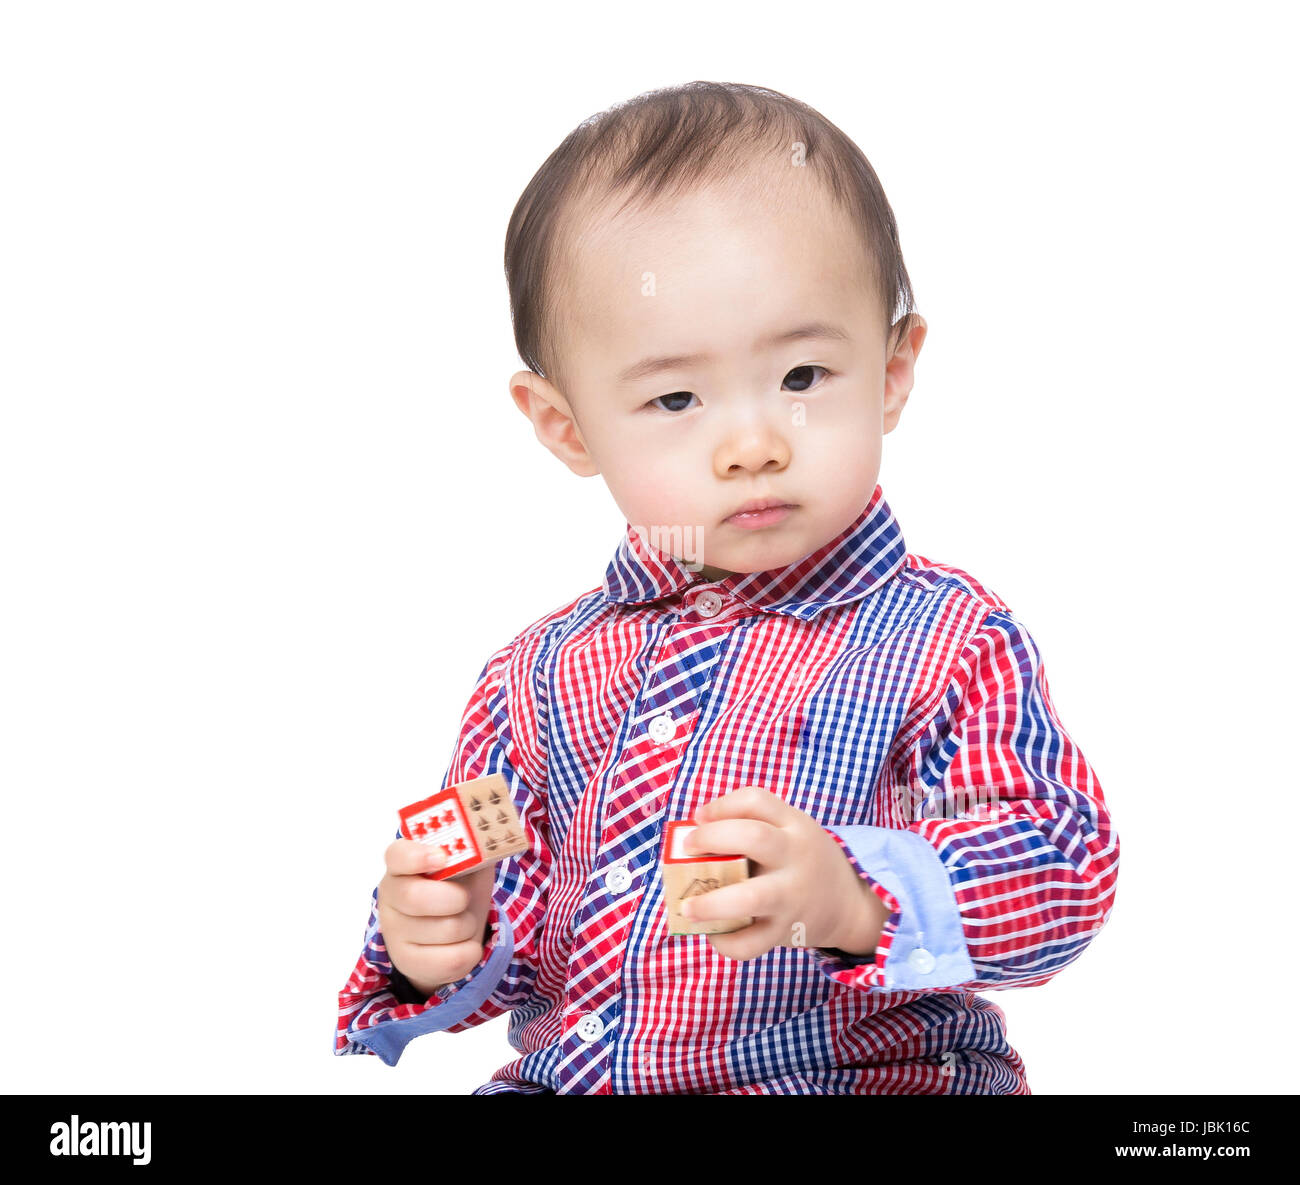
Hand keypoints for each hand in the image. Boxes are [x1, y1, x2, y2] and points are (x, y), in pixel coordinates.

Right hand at [377, 839, 494, 997]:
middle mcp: (391, 895)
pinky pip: (450, 960)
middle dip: (455, 898)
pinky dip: (470, 952)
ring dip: (468, 925)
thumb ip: (476, 847)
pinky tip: (464, 944)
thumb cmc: (458, 886)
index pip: (398, 855)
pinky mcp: (407, 961)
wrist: (451, 932)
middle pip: (415, 897)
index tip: (441, 857)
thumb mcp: (468, 861)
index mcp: (403, 863)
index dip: (417, 856)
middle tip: (464, 898)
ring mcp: (394, 930)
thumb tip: (492, 839)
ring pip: (444, 930)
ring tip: (463, 920)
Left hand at [679, 785, 889, 962]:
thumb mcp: (790, 829)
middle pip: (754, 838)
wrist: (846, 905)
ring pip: (751, 898)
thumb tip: (697, 822)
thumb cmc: (801, 860)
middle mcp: (795, 858)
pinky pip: (751, 943)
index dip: (721, 805)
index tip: (699, 818)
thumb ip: (751, 820)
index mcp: (794, 826)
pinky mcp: (784, 932)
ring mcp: (790, 897)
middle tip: (687, 848)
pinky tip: (714, 932)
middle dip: (712, 839)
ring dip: (711, 903)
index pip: (756, 800)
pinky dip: (726, 942)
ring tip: (687, 907)